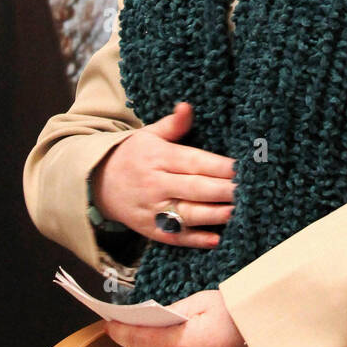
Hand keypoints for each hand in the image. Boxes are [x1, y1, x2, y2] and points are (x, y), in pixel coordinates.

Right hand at [92, 102, 234, 247]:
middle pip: (195, 189)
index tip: (241, 167)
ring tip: (236, 211)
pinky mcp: (151, 230)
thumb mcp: (149, 135)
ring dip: (213, 215)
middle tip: (247, 190)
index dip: (219, 166)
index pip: (194, 162)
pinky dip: (195, 240)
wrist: (98, 184)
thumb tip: (187, 107)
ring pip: (187, 214)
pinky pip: (175, 236)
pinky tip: (216, 239)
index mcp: (159, 158)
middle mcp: (156, 185)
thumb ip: (172, 125)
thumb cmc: (132, 156)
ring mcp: (153, 210)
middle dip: (223, 190)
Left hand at [106, 290, 248, 346]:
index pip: (140, 338)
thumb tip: (151, 316)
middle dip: (129, 341)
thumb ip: (173, 310)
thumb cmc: (236, 312)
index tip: (109, 322)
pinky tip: (159, 345)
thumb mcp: (203, 301)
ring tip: (138, 335)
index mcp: (182, 342)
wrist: (263, 333)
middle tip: (122, 326)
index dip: (120, 330)